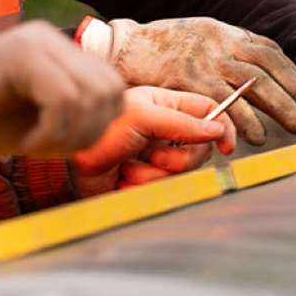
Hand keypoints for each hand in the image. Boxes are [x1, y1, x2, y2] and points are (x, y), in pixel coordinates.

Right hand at [0, 21, 126, 159]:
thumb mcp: (40, 122)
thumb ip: (77, 115)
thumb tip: (113, 121)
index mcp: (58, 51)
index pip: (112, 88)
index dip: (97, 126)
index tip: (58, 145)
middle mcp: (50, 39)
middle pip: (111, 91)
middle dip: (88, 133)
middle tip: (49, 149)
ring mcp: (37, 42)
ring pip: (91, 95)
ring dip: (68, 135)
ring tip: (34, 146)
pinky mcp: (22, 54)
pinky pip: (64, 100)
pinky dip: (50, 134)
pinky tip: (23, 146)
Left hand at [68, 86, 235, 197]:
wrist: (70, 163)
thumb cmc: (102, 129)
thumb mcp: (143, 116)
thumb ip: (181, 122)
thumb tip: (217, 129)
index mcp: (167, 106)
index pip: (208, 112)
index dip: (222, 128)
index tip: (225, 145)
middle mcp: (166, 130)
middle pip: (200, 149)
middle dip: (178, 158)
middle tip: (154, 155)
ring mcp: (158, 156)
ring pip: (182, 174)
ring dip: (154, 174)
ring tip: (129, 167)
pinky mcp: (148, 180)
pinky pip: (162, 189)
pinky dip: (142, 186)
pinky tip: (123, 179)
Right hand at [95, 16, 295, 144]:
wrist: (124, 46)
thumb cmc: (163, 48)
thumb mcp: (201, 38)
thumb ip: (228, 51)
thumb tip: (258, 76)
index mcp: (225, 31)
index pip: (270, 51)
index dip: (294, 75)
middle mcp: (219, 41)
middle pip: (268, 68)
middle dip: (295, 93)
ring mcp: (204, 58)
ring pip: (253, 83)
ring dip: (278, 107)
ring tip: (295, 128)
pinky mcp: (188, 77)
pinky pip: (222, 102)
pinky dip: (241, 121)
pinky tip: (254, 137)